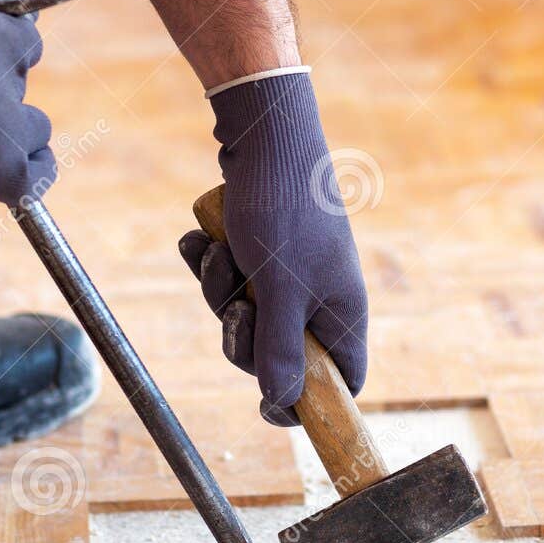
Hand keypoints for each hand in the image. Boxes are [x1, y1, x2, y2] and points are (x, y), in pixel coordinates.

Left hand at [178, 72, 367, 425]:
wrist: (263, 133)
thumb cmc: (282, 210)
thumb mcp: (279, 291)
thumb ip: (282, 351)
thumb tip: (281, 406)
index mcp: (342, 313)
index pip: (339, 381)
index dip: (306, 402)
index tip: (266, 409)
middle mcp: (318, 296)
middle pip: (276, 353)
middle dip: (242, 332)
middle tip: (236, 306)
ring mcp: (287, 272)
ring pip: (243, 314)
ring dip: (219, 288)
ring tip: (222, 253)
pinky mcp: (258, 249)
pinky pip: (227, 278)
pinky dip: (210, 263)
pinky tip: (202, 241)